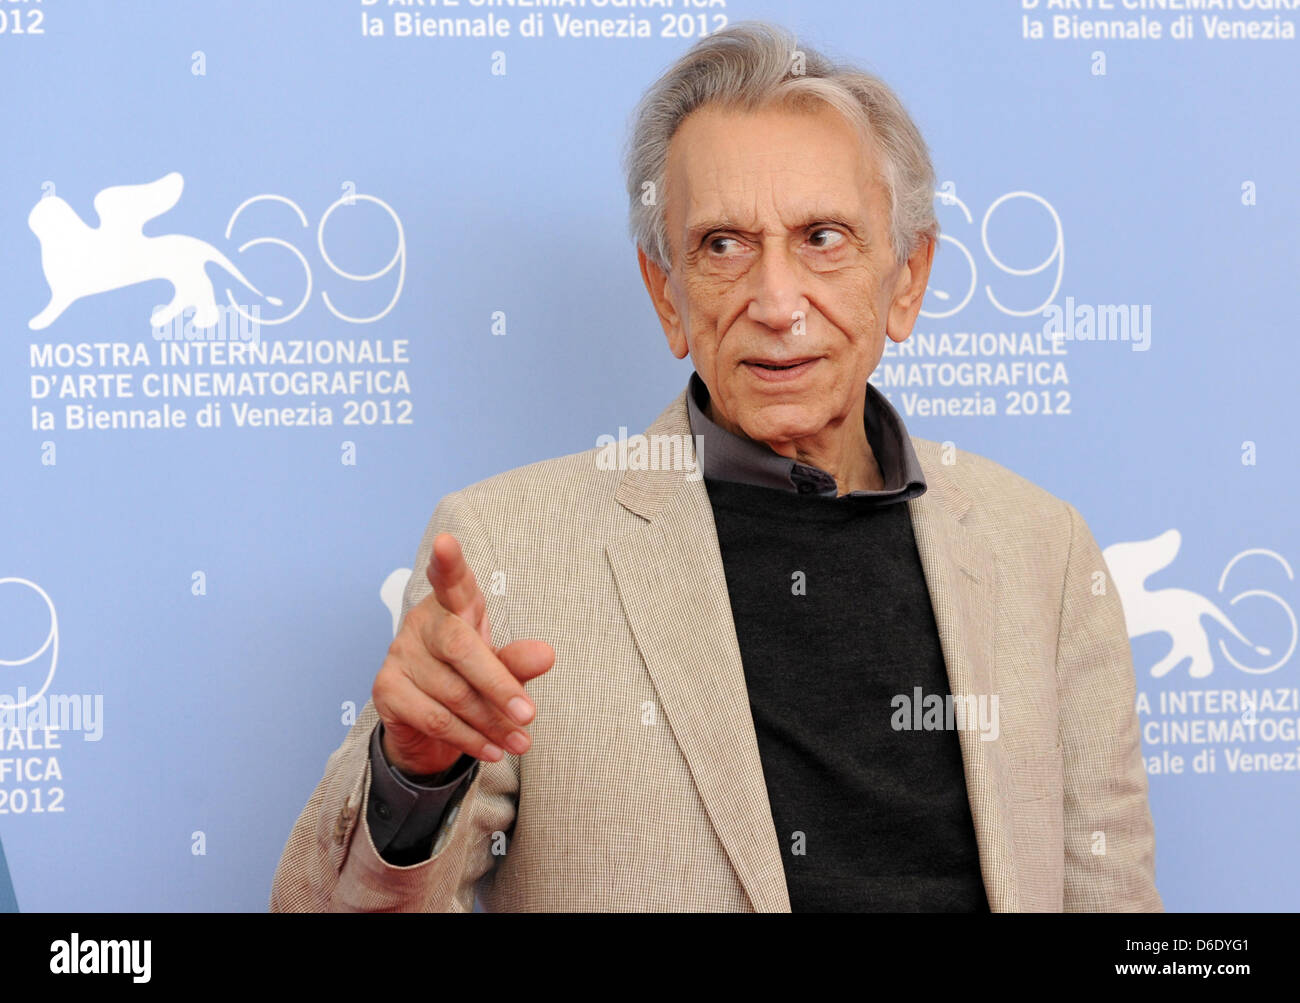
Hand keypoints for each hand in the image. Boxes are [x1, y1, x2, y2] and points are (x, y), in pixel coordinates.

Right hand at [373, 533, 553, 776]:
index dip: (450, 563)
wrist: (428, 728)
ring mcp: (400, 655)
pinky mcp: (386, 689)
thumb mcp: (501, 670)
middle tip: (530, 715)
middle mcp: (423, 623)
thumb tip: (546, 655)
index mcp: (454, 606)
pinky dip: (470, 739)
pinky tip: (493, 750)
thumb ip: (518, 662)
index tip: (446, 543)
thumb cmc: (470, 681)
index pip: (452, 580)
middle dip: (499, 685)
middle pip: (460, 646)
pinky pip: (434, 718)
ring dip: (492, 723)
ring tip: (521, 742)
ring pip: (452, 692)